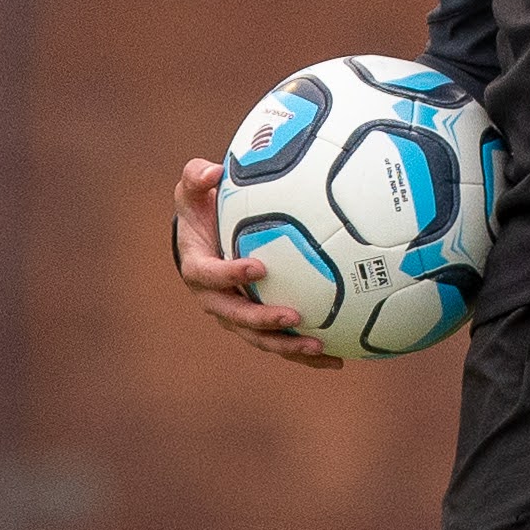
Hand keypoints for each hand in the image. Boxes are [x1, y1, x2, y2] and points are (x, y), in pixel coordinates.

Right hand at [171, 160, 340, 368]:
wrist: (199, 241)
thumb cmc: (200, 211)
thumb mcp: (191, 190)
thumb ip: (197, 176)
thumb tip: (213, 170)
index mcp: (197, 269)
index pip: (209, 275)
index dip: (230, 274)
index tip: (257, 267)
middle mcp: (214, 299)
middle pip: (237, 318)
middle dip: (263, 321)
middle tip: (293, 316)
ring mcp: (235, 316)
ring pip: (260, 338)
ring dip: (288, 346)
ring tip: (321, 347)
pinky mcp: (255, 325)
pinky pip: (279, 341)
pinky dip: (305, 354)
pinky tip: (337, 359)